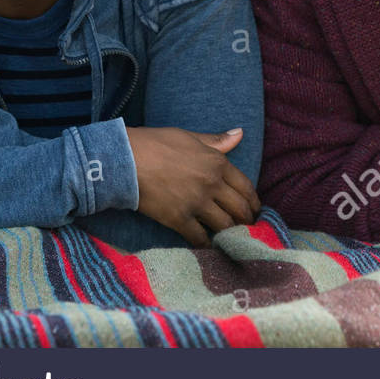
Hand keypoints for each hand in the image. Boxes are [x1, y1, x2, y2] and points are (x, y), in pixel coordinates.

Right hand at [125, 127, 260, 246]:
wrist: (125, 159)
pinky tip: (207, 245)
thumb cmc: (155, 143)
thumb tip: (240, 133)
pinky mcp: (179, 219)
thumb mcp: (188, 137)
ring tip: (230, 238)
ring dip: (230, 234)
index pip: (246, 187)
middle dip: (247, 221)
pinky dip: (206, 244)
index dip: (254, 202)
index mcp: (217, 163)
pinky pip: (200, 238)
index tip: (254, 210)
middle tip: (247, 228)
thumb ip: (216, 141)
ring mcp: (196, 203)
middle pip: (240, 209)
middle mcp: (211, 184)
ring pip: (225, 226)